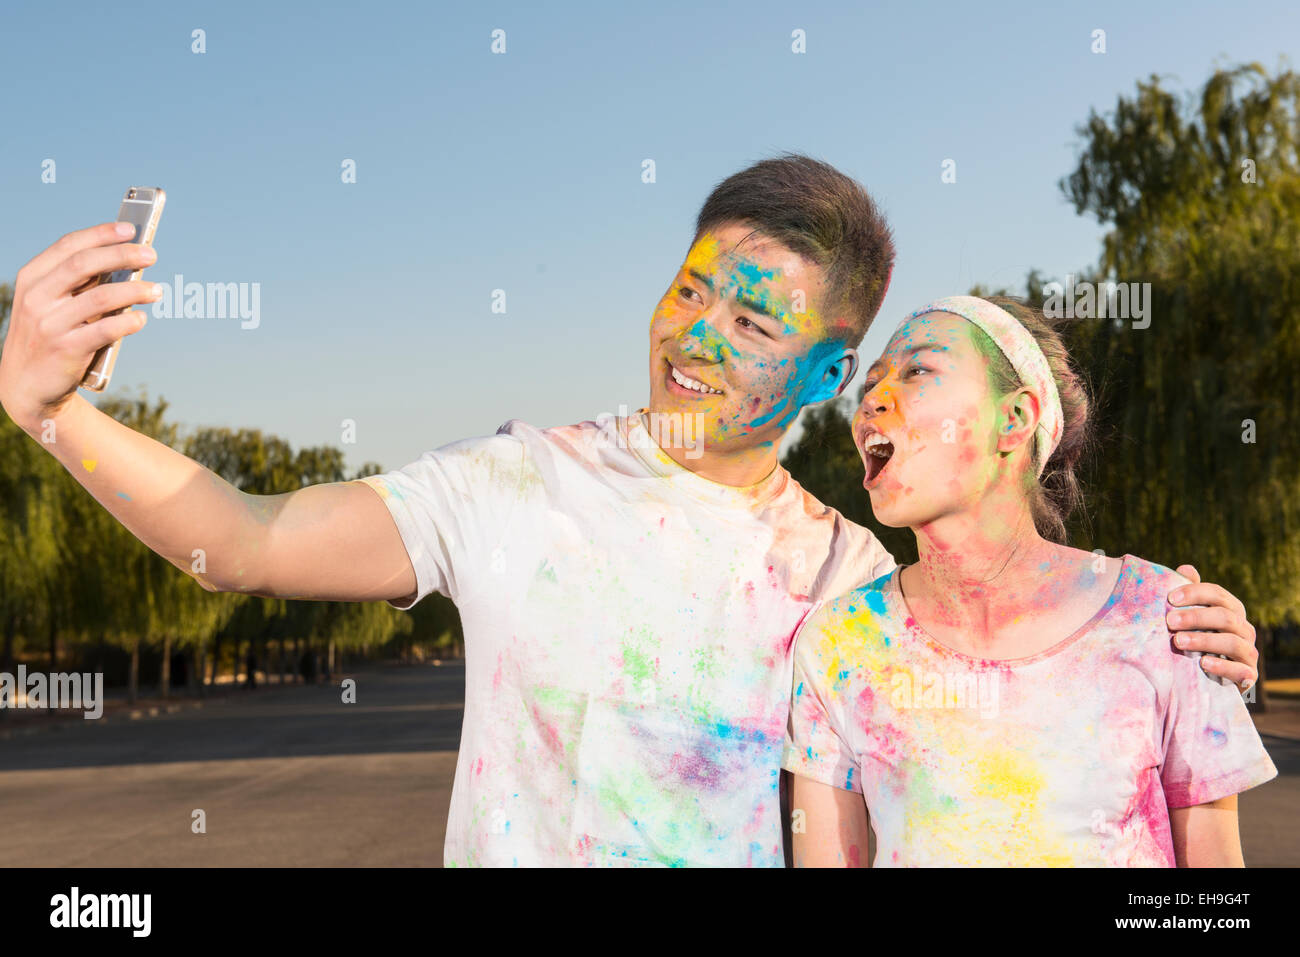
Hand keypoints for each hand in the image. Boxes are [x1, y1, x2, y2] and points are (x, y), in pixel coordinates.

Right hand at [0, 222, 161, 431]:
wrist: (26, 385)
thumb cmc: (49, 335)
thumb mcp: (49, 304)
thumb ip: (76, 284)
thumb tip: (125, 261)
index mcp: (32, 279)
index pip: (69, 246)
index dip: (101, 234)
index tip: (130, 229)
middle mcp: (37, 298)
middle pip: (84, 265)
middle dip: (121, 255)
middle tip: (152, 254)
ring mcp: (49, 325)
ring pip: (100, 298)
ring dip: (134, 290)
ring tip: (157, 290)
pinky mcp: (65, 350)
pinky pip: (105, 330)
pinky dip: (128, 322)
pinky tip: (142, 318)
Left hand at [1167, 564, 1257, 692]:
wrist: (1211, 680)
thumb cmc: (1198, 641)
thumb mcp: (1192, 619)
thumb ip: (1190, 597)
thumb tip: (1185, 569)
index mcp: (1231, 610)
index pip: (1218, 594)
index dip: (1195, 593)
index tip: (1169, 598)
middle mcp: (1244, 629)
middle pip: (1225, 616)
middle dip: (1195, 617)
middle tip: (1169, 621)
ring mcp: (1248, 653)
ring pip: (1233, 642)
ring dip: (1204, 640)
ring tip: (1178, 641)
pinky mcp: (1248, 676)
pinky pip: (1241, 670)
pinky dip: (1222, 666)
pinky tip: (1203, 663)